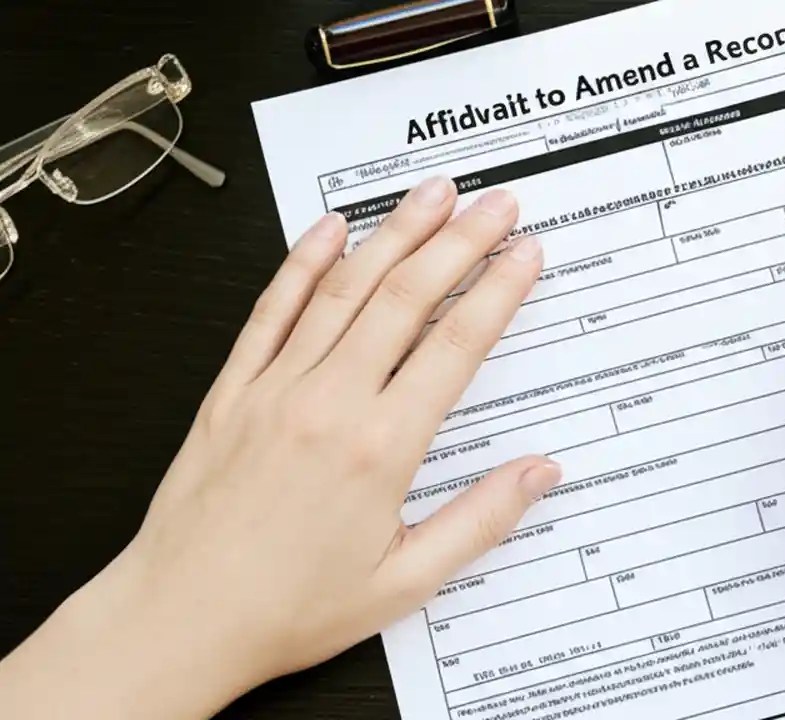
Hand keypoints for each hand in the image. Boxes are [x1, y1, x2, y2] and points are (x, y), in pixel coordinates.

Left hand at [0, 178, 559, 719]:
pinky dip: (303, 264)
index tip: (523, 253)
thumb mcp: (405, 582)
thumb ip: (480, 520)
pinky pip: (272, 310)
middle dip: (460, 241)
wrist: (182, 618)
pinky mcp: (233, 390)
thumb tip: (539, 474)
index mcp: (380, 449)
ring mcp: (276, 388)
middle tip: (495, 204)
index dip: (498, 290)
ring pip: (345, 289)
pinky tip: (328, 229)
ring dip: (394, 234)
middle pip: (407, 298)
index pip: (456, 346)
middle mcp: (329, 404)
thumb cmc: (289, 608)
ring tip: (431, 194)